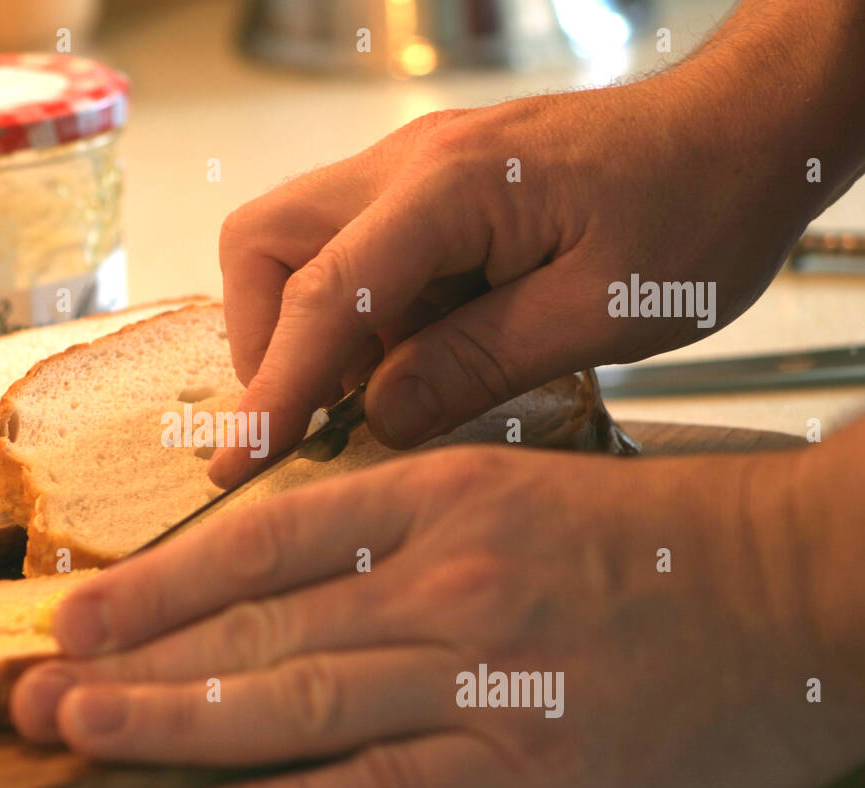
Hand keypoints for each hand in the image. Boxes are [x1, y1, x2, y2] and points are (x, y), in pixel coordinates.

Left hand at [10, 440, 864, 787]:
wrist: (800, 589)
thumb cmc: (655, 538)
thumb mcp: (516, 489)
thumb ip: (402, 525)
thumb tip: (286, 569)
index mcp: (438, 500)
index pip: (260, 545)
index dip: (154, 584)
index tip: (72, 613)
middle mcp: (444, 582)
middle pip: (255, 631)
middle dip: (132, 666)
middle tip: (38, 693)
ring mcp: (483, 677)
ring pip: (296, 703)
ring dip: (177, 725)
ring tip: (87, 736)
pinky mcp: (531, 770)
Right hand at [209, 0, 864, 486]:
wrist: (742, 133)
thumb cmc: (697, 211)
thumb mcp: (600, 313)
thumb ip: (476, 364)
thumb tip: (378, 419)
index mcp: (451, 189)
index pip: (322, 296)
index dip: (273, 389)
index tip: (239, 461)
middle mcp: (409, 163)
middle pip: (265, 242)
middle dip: (263, 340)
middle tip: (306, 416)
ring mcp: (414, 168)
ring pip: (294, 242)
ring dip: (308, 328)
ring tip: (376, 390)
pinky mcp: (430, 188)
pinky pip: (349, 249)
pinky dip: (354, 314)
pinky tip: (415, 353)